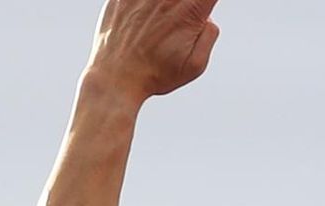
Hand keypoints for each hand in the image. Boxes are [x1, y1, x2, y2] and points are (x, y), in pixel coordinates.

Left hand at [88, 0, 221, 99]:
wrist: (115, 78)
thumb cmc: (155, 75)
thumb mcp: (194, 65)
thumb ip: (209, 35)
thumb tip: (207, 18)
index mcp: (190, 11)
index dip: (207, 2)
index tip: (202, 10)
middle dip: (186, 6)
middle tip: (179, 22)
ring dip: (164, 7)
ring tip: (159, 26)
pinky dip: (144, 5)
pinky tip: (144, 21)